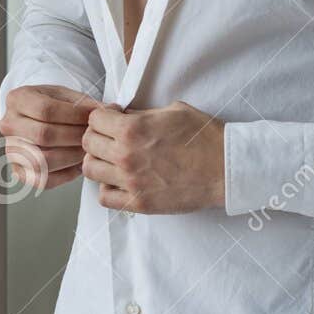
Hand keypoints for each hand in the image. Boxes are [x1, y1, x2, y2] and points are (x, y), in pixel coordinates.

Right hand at [0, 83, 101, 191]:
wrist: (40, 118)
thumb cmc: (57, 106)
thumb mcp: (69, 96)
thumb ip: (87, 104)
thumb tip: (111, 112)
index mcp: (17, 99)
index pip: (45, 110)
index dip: (74, 116)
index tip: (94, 118)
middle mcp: (8, 124)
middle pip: (43, 135)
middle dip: (75, 137)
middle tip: (95, 138)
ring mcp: (11, 150)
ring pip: (42, 160)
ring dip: (71, 157)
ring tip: (88, 151)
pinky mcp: (19, 171)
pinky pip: (43, 180)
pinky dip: (65, 175)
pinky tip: (78, 165)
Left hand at [81, 100, 225, 213]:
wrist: (225, 168)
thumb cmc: (203, 136)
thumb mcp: (172, 110)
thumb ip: (141, 113)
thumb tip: (123, 116)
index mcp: (132, 129)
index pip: (94, 119)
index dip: (103, 116)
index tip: (114, 118)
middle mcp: (125, 156)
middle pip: (88, 143)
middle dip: (98, 136)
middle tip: (112, 137)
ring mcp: (130, 182)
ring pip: (90, 170)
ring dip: (99, 162)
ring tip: (114, 160)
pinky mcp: (139, 203)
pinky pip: (104, 197)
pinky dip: (107, 188)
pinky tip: (120, 181)